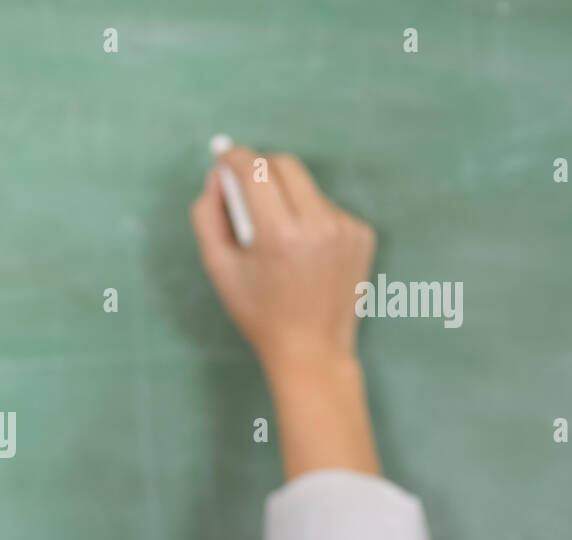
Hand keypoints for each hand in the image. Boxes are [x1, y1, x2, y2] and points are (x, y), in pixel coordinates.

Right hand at [189, 146, 375, 374]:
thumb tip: (216, 178)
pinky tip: (304, 251)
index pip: (256, 169)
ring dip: (286, 196)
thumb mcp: (219, 269)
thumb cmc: (259, 313)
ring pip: (306, 187)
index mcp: (279, 235)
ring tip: (278, 236)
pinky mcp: (362, 234)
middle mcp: (318, 224)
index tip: (223, 157)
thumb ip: (208, 217)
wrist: (312, 349)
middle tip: (245, 188)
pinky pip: (326, 207)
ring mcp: (345, 227)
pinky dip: (309, 217)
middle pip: (285, 165)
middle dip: (260, 168)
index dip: (235, 157)